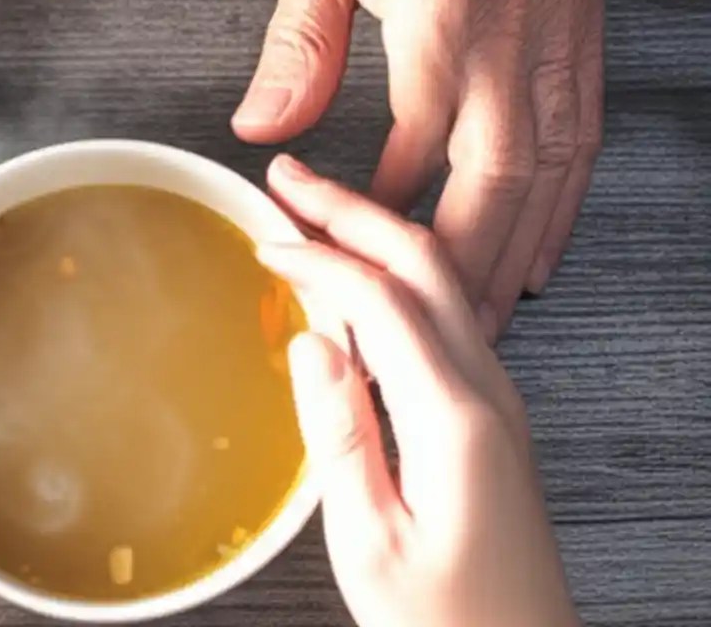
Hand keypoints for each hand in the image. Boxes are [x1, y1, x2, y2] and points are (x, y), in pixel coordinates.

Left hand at [236, 0, 603, 340]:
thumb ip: (299, 41)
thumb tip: (265, 126)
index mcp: (445, 8)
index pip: (418, 139)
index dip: (386, 212)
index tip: (353, 257)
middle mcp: (513, 30)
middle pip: (499, 173)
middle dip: (468, 260)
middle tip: (439, 326)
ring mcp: (558, 34)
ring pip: (552, 166)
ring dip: (519, 248)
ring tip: (489, 312)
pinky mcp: (580, 33)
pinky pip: (583, 135)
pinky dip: (563, 200)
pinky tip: (540, 241)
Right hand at [259, 155, 577, 626]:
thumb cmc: (443, 621)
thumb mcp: (370, 541)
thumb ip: (339, 435)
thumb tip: (310, 344)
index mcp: (454, 418)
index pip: (381, 299)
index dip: (319, 256)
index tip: (264, 238)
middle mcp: (487, 393)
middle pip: (424, 264)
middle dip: (353, 209)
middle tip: (290, 177)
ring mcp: (495, 401)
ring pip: (440, 282)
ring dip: (375, 236)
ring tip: (315, 212)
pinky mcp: (487, 418)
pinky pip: (444, 320)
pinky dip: (394, 281)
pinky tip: (356, 287)